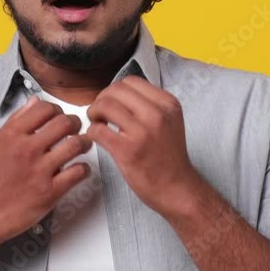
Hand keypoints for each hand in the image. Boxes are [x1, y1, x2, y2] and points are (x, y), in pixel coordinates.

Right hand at [0, 96, 92, 245]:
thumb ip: (17, 120)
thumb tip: (35, 102)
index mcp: (13, 135)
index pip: (45, 108)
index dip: (58, 110)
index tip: (60, 117)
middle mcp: (26, 150)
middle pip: (64, 123)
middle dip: (76, 123)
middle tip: (76, 129)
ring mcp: (39, 171)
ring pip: (76, 145)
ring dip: (85, 143)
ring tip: (83, 146)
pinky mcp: (50, 191)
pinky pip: (78, 172)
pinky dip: (84, 168)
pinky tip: (79, 168)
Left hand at [86, 75, 202, 217]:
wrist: (177, 188)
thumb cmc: (168, 157)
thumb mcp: (168, 122)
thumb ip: (148, 105)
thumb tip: (115, 95)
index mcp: (168, 104)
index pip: (131, 81)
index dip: (114, 91)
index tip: (111, 104)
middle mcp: (157, 114)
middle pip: (116, 90)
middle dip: (102, 99)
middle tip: (99, 114)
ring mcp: (142, 131)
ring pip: (105, 105)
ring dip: (94, 112)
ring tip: (97, 124)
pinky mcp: (128, 150)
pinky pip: (98, 129)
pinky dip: (92, 131)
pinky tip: (97, 138)